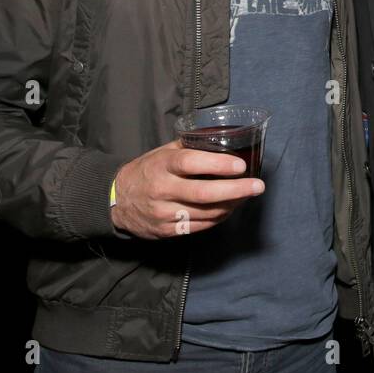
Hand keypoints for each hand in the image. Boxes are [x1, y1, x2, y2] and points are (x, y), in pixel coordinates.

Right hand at [110, 140, 263, 238]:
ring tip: (248, 195)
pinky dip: (219, 218)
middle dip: (235, 190)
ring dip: (232, 205)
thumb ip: (189, 148)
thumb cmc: (146, 171)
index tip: (241, 165)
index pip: (190, 163)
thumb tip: (223, 141)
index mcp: (161, 165)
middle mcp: (162, 190)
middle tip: (258, 186)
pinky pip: (200, 226)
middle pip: (204, 193)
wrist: (115, 200)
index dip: (218, 164)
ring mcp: (164, 213)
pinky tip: (230, 208)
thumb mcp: (162, 153)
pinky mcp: (167, 230)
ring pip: (206, 213)